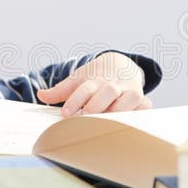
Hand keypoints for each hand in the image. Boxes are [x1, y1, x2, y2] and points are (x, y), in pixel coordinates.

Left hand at [37, 52, 152, 116]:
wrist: (120, 64)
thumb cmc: (96, 76)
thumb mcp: (78, 79)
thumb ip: (61, 90)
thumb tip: (41, 95)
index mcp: (96, 79)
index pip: (84, 89)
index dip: (75, 101)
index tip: (65, 114)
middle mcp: (113, 84)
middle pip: (107, 92)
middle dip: (97, 105)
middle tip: (84, 118)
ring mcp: (129, 91)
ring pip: (129, 99)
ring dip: (118, 111)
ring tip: (105, 124)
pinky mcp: (142, 98)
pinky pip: (146, 105)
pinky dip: (142, 112)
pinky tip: (132, 122)